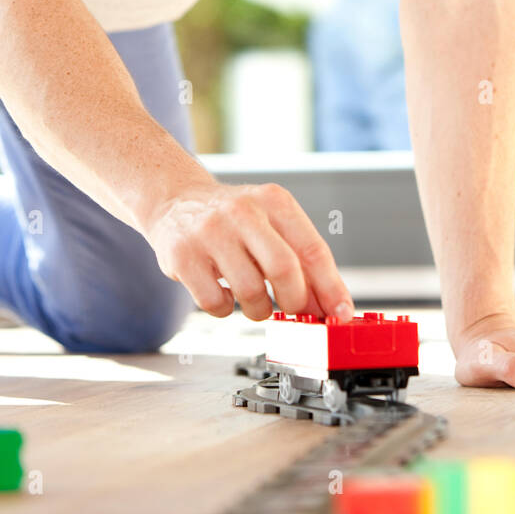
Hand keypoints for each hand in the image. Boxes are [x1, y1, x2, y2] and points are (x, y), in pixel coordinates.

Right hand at [146, 180, 353, 323]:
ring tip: (253, 299)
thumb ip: (300, 260)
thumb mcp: (271, 223)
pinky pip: (215, 303)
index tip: (339, 313)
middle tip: (292, 308)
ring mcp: (210, 232)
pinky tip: (222, 291)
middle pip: (284, 269)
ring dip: (259, 310)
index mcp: (273, 201)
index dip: (330, 288)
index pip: (313, 249)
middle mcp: (243, 211)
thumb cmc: (232, 218)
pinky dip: (225, 309)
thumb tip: (327, 306)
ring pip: (250, 292)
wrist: (175, 200)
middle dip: (295, 301)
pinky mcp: (182, 255)